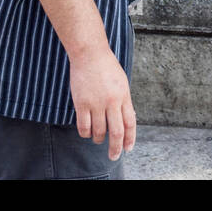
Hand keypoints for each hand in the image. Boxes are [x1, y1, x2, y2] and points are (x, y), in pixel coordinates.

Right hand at [69, 46, 135, 160]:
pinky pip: (83, 126)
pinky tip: (87, 133)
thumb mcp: (122, 83)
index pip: (130, 123)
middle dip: (116, 147)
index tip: (128, 148)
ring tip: (98, 139)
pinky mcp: (81, 103)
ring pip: (99, 131)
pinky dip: (86, 133)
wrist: (90, 54)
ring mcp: (96, 103)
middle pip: (117, 131)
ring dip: (99, 139)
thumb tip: (126, 120)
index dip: (130, 138)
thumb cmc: (107, 67)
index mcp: (124, 96)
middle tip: (114, 156)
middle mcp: (112, 101)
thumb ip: (123, 101)